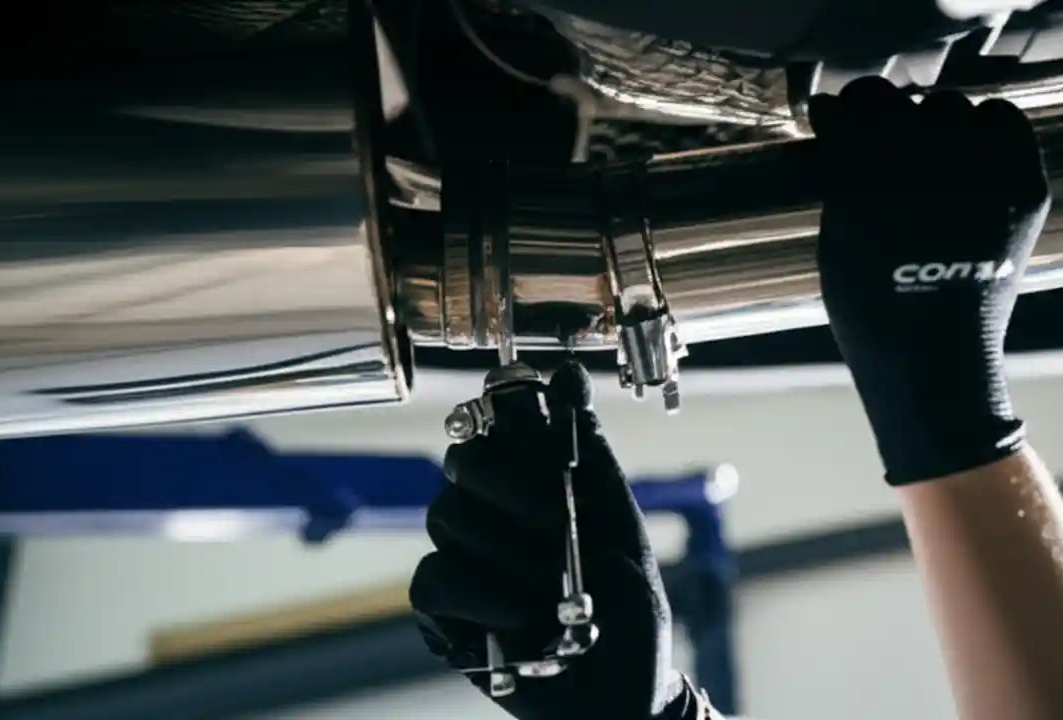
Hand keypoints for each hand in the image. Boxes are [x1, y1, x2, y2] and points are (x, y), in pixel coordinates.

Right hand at [410, 362, 690, 719]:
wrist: (621, 694)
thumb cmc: (627, 610)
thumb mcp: (622, 527)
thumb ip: (590, 454)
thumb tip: (570, 373)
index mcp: (536, 478)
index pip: (500, 415)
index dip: (513, 413)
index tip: (547, 440)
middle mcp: (492, 507)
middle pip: (464, 458)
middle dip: (512, 488)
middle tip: (557, 524)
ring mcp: (463, 556)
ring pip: (446, 514)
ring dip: (508, 550)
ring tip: (552, 587)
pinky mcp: (442, 608)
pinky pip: (435, 576)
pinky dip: (482, 593)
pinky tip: (521, 614)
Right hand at [810, 77, 1049, 484]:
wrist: (932, 360)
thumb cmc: (870, 308)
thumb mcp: (836, 238)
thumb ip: (840, 176)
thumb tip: (839, 119)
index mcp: (871, 178)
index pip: (858, 107)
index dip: (846, 108)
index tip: (840, 117)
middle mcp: (930, 166)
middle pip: (902, 103)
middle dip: (884, 117)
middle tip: (877, 141)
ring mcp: (983, 174)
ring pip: (953, 109)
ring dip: (932, 124)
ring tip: (924, 153)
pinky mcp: (1024, 185)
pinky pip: (1003, 124)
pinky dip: (984, 129)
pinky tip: (967, 152)